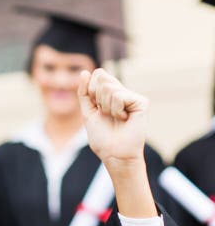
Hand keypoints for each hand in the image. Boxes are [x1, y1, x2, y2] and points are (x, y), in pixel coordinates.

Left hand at [78, 69, 156, 217]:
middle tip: (106, 114)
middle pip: (102, 78)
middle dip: (97, 98)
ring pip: (109, 87)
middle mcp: (122, 92)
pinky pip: (119, 96)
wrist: (114, 153)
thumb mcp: (88, 112)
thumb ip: (84, 93)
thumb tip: (85, 71)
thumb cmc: (102, 137)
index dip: (90, 90)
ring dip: (106, 107)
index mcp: (110, 94)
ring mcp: (132, 96)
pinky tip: (124, 119)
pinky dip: (116, 110)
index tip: (96, 107)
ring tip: (115, 118)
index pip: (97, 76)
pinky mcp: (141, 102)